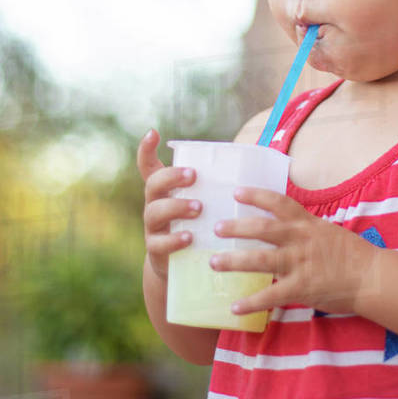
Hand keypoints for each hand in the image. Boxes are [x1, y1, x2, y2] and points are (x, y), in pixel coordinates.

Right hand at [137, 128, 200, 280]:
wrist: (182, 265)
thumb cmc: (198, 225)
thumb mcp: (202, 202)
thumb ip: (215, 185)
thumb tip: (251, 160)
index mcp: (164, 190)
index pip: (148, 166)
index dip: (146, 149)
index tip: (153, 133)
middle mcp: (154, 204)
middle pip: (152, 184)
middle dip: (172, 177)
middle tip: (193, 175)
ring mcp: (153, 227)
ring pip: (155, 212)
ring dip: (177, 207)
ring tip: (198, 208)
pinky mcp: (156, 250)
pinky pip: (160, 243)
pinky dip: (174, 239)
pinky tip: (189, 237)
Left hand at [209, 186, 377, 316]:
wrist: (374, 278)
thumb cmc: (353, 255)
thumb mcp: (328, 232)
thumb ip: (305, 229)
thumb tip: (283, 228)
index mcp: (308, 223)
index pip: (279, 203)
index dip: (256, 196)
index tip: (236, 192)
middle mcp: (301, 240)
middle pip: (263, 229)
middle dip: (236, 228)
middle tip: (216, 228)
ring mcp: (300, 264)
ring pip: (260, 260)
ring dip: (234, 261)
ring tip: (214, 263)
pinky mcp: (301, 288)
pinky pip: (270, 296)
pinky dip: (251, 303)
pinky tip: (234, 307)